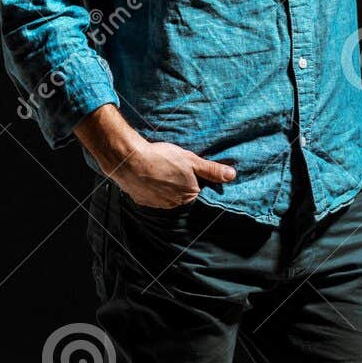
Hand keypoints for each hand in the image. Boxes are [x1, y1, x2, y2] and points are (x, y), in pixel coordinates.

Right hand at [114, 139, 235, 208]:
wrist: (129, 161)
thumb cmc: (162, 158)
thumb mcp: (191, 160)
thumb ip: (211, 170)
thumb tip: (232, 175)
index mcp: (189, 194)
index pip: (196, 188)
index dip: (192, 178)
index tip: (185, 169)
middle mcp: (175, 203)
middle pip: (181, 194)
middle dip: (178, 183)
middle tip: (171, 168)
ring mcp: (158, 204)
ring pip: (166, 196)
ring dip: (164, 187)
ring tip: (159, 171)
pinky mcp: (143, 202)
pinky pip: (151, 197)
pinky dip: (151, 189)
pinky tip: (148, 177)